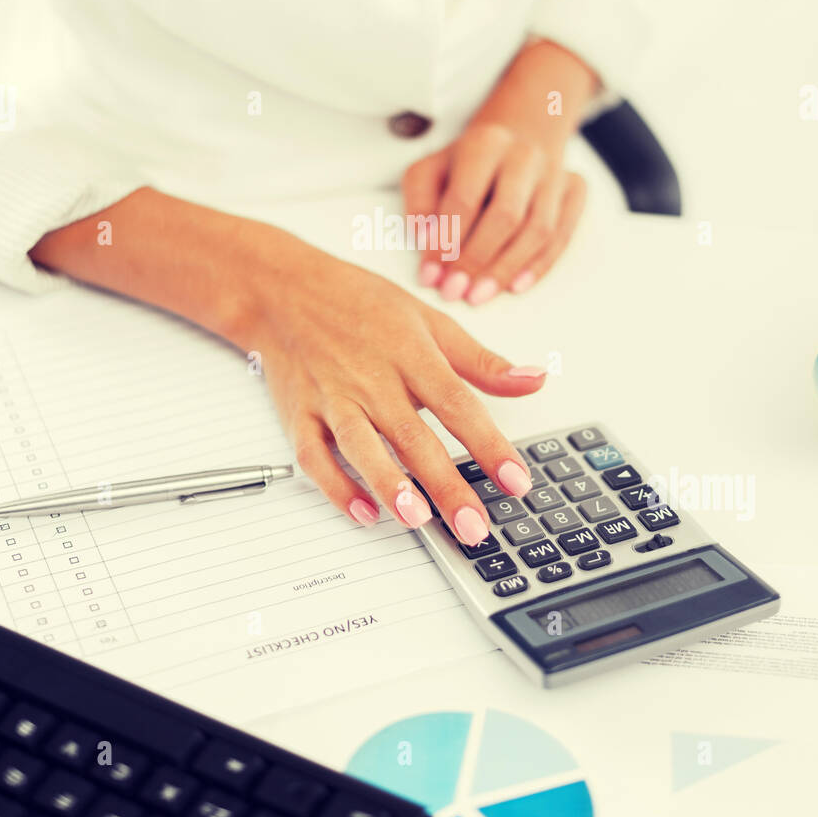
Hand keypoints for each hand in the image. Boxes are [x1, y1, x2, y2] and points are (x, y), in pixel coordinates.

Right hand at [228, 230, 545, 544]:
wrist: (284, 289)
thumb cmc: (359, 303)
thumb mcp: (428, 320)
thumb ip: (480, 360)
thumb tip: (534, 379)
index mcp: (409, 351)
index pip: (456, 403)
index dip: (488, 444)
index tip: (517, 480)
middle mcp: (371, 377)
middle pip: (412, 435)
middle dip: (446, 485)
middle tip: (474, 527)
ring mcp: (332, 397)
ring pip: (360, 446)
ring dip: (388, 483)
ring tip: (417, 520)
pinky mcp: (299, 414)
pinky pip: (314, 456)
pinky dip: (335, 486)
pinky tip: (363, 513)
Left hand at [402, 121, 586, 303]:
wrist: (518, 135)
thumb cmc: (465, 164)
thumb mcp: (430, 171)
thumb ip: (420, 204)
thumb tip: (425, 243)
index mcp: (485, 144)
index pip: (465, 197)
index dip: (446, 239)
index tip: (430, 272)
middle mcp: (525, 156)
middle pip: (505, 215)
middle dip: (476, 259)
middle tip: (453, 291)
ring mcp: (554, 174)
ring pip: (538, 230)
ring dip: (506, 269)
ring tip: (478, 296)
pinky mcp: (575, 190)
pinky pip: (563, 235)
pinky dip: (539, 265)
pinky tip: (515, 286)